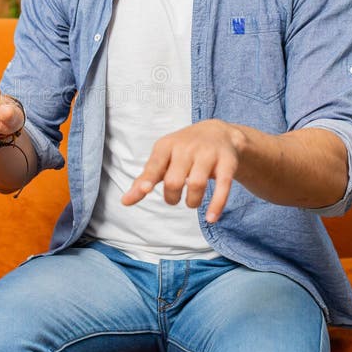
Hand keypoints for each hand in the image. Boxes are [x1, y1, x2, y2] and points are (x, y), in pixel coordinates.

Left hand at [120, 120, 245, 222]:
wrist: (218, 132)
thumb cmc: (183, 150)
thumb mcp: (163, 159)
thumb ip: (145, 179)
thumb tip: (125, 202)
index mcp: (167, 146)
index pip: (155, 164)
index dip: (148, 178)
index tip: (143, 190)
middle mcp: (187, 147)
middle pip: (174, 179)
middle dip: (172, 196)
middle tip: (174, 198)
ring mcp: (208, 154)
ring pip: (197, 183)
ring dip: (192, 201)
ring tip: (191, 203)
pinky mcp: (227, 162)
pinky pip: (223, 185)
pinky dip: (217, 204)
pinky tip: (212, 218)